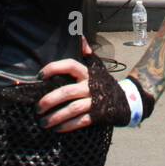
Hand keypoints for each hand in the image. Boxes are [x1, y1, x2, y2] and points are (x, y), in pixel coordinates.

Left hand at [37, 38, 153, 131]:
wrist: (127, 101)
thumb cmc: (105, 83)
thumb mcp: (98, 67)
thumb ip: (87, 53)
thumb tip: (79, 36)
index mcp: (88, 73)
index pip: (70, 66)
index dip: (54, 68)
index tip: (40, 75)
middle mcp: (90, 86)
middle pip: (67, 91)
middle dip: (50, 100)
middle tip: (37, 107)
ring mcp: (94, 101)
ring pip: (72, 109)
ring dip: (56, 117)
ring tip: (43, 122)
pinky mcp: (97, 115)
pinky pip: (80, 121)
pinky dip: (68, 126)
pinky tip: (57, 129)